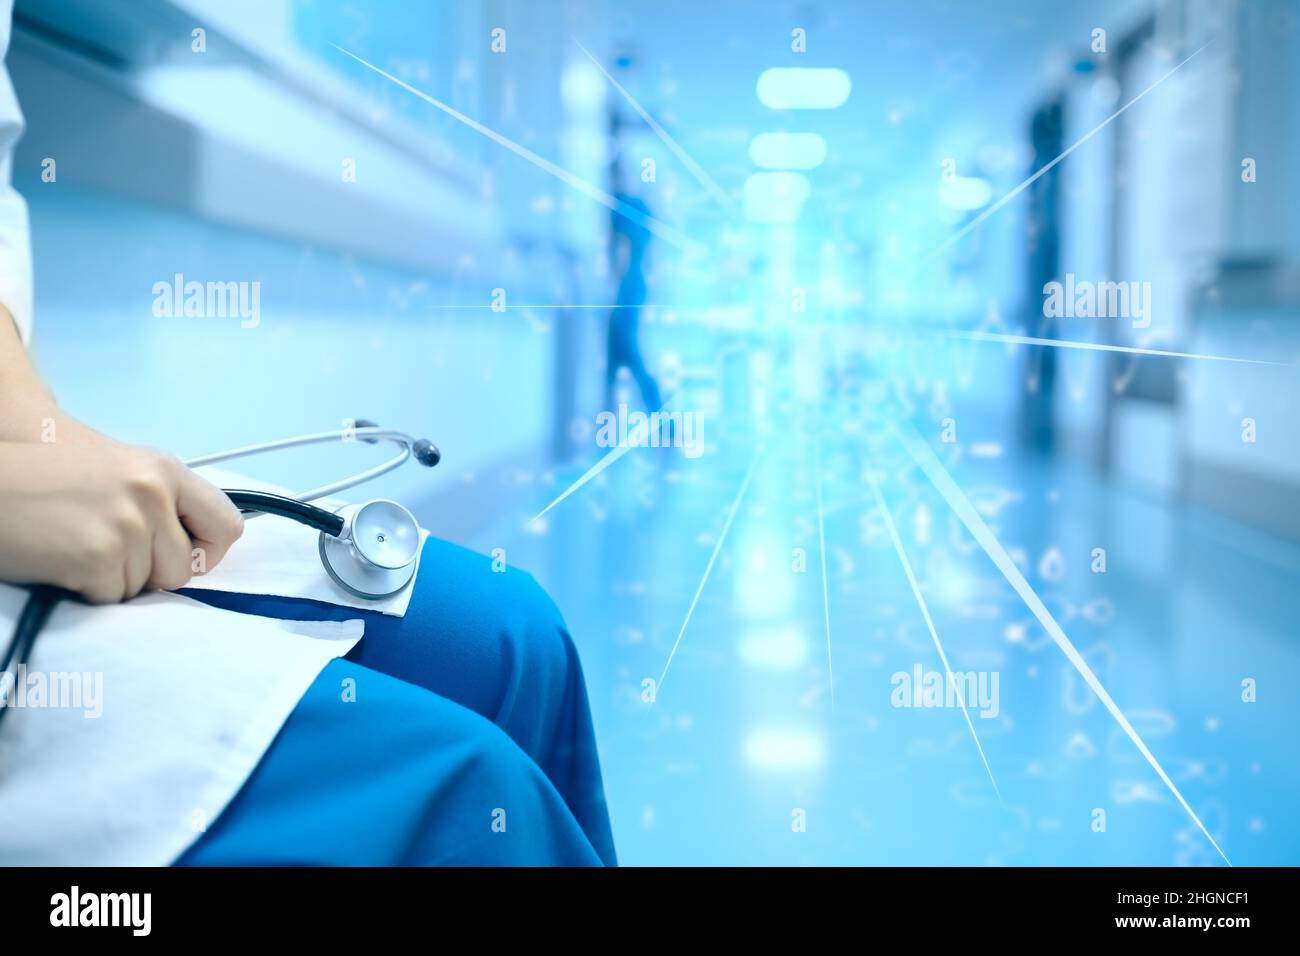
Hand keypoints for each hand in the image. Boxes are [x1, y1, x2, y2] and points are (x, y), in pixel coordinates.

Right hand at [0, 441, 243, 602]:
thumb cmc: (45, 483)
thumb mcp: (119, 475)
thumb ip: (163, 503)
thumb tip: (205, 552)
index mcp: (165, 469)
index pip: (228, 527)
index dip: (207, 553)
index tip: (181, 556)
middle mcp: (153, 492)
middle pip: (185, 569)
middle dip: (149, 574)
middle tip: (107, 551)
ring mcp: (128, 523)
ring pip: (146, 588)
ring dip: (114, 581)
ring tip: (78, 548)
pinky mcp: (98, 555)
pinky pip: (111, 598)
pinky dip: (87, 591)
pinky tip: (62, 562)